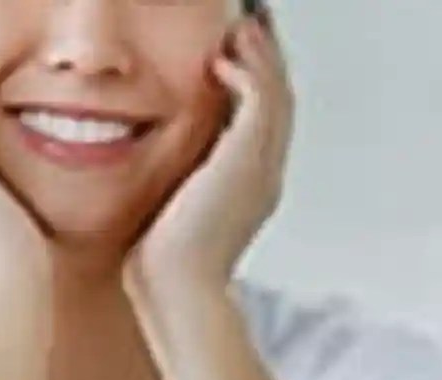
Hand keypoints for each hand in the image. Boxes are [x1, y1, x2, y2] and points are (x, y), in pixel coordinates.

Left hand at [124, 13, 292, 300]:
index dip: (258, 89)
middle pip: (280, 106)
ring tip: (245, 31)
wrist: (177, 286)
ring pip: (276, 99)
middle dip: (268, 65)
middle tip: (254, 31)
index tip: (240, 60)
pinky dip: (248, 76)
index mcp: (253, 188)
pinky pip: (259, 103)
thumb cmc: (165, 265)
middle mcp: (266, 176)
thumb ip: (179, 184)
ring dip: (262, 60)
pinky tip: (224, 62)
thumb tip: (161, 170)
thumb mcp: (174, 214)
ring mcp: (263, 168)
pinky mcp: (248, 160)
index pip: (265, 126)